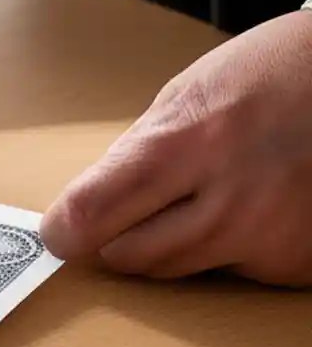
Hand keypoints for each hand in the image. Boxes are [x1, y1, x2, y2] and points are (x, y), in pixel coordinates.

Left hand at [41, 10, 311, 285]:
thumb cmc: (273, 74)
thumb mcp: (189, 93)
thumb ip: (138, 153)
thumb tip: (90, 206)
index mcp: (186, 145)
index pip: (92, 214)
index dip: (64, 229)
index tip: (59, 232)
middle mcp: (228, 202)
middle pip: (127, 256)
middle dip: (117, 236)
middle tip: (135, 206)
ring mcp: (268, 239)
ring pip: (176, 270)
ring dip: (172, 242)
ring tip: (205, 193)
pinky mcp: (298, 265)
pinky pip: (233, 272)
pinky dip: (230, 247)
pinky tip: (255, 205)